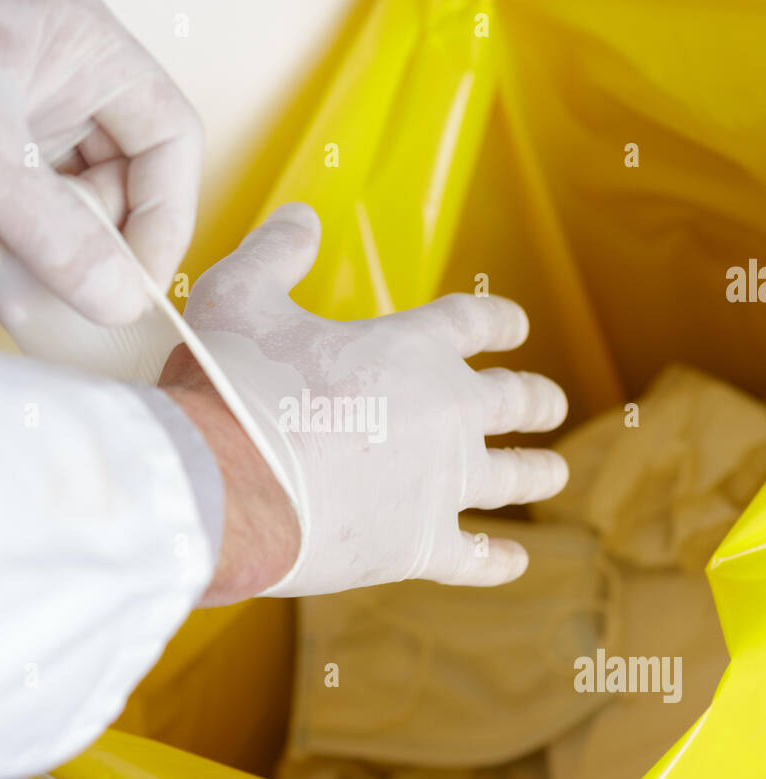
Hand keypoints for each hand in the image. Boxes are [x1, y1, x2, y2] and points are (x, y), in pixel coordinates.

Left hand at [0, 0, 201, 323]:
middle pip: (134, 174)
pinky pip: (43, 212)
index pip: (171, 134)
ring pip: (88, 202)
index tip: (137, 283)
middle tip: (70, 284)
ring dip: (61, 248)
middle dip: (104, 237)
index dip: (166, 214)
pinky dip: (28, 245)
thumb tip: (120, 302)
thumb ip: (55, 235)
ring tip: (7, 258)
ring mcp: (29, 110)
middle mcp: (65, 70)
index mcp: (81, 39)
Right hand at [183, 203, 569, 595]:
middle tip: (551, 405)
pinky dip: (499, 560)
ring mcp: (442, 481)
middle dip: (537, 400)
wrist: (225, 476)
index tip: (518, 327)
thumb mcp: (241, 292)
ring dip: (538, 472)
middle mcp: (449, 410)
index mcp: (415, 345)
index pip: (476, 322)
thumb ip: (278, 252)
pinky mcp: (421, 545)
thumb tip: (301, 217)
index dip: (500, 321)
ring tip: (554, 472)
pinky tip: (517, 561)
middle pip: (515, 400)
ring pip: (514, 477)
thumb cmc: (230, 380)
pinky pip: (477, 557)